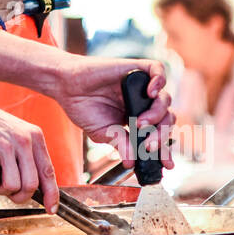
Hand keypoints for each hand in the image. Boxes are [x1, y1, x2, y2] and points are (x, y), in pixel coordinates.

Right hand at [0, 91, 59, 211]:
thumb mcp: (16, 134)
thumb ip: (28, 157)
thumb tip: (36, 189)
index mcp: (34, 136)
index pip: (48, 171)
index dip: (52, 195)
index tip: (52, 209)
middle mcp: (23, 140)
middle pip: (31, 185)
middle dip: (19, 195)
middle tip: (8, 190)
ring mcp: (5, 146)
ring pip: (11, 187)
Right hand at [49, 57, 174, 168]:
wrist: (66, 87)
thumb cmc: (83, 107)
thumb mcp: (103, 133)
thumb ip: (120, 144)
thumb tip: (131, 162)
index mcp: (137, 120)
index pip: (159, 134)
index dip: (165, 148)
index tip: (167, 164)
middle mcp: (142, 103)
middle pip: (166, 118)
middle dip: (161, 135)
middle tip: (148, 145)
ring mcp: (140, 86)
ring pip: (164, 99)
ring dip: (157, 114)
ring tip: (139, 123)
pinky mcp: (136, 69)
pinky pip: (158, 69)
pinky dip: (159, 81)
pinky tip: (150, 93)